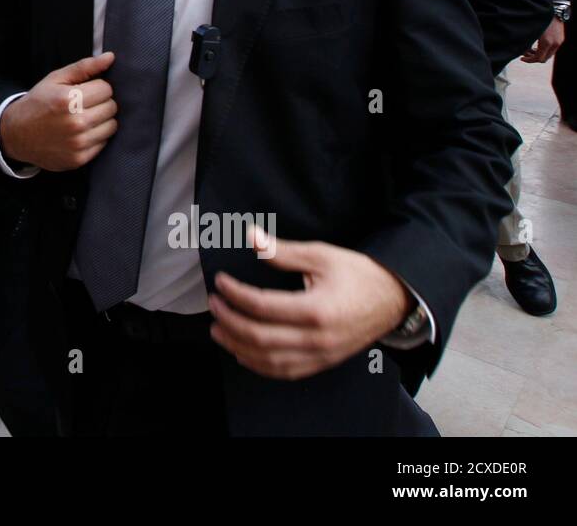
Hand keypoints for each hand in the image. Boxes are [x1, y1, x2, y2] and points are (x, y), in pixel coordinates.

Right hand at [0, 53, 117, 171]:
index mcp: (69, 99)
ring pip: (112, 126)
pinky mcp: (79, 158)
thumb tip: (111, 57)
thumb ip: (84, 67)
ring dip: (102, 120)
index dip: (97, 87)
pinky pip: (104, 143)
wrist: (16, 134)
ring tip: (84, 118)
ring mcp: (78, 143)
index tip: (85, 91)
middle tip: (84, 105)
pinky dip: (96, 136)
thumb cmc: (38, 102)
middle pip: (112, 107)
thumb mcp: (55, 79)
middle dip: (101, 103)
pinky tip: (81, 132)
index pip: (106, 89)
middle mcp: (76, 122)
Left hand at [208, 227, 410, 380]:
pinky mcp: (323, 362)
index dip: (235, 295)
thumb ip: (284, 251)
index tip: (221, 282)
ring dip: (238, 346)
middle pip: (260, 338)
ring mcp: (321, 355)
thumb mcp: (322, 255)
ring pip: (269, 361)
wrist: (394, 299)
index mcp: (316, 310)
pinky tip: (242, 352)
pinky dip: (259, 365)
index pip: (262, 307)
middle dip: (230, 321)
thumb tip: (252, 237)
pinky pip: (285, 371)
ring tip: (218, 330)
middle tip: (214, 305)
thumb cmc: (359, 274)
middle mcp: (317, 338)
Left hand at [521, 16, 564, 62]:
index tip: (521, 58)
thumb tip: (520, 49)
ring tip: (529, 49)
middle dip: (533, 58)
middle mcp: (555, 44)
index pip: (538, 58)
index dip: (529, 60)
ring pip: (548, 54)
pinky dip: (544, 49)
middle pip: (544, 58)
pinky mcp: (561, 39)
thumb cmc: (539, 18)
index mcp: (546, 42)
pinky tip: (537, 45)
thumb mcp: (531, 31)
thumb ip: (527, 41)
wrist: (554, 9)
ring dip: (539, 54)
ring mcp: (559, 42)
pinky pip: (552, 49)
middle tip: (525, 54)